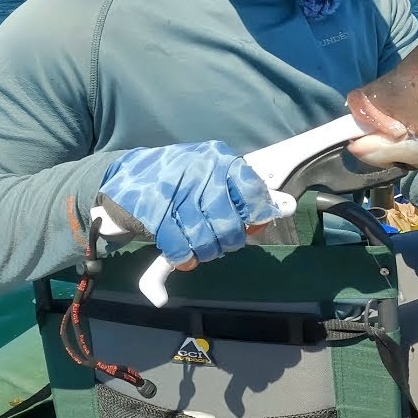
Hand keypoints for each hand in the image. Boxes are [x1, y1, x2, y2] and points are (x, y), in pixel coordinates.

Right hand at [98, 141, 279, 270]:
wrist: (129, 174)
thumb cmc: (184, 178)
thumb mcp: (215, 174)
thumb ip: (248, 192)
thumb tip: (288, 206)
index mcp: (221, 159)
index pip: (252, 192)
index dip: (256, 216)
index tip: (251, 225)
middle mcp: (200, 172)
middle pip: (229, 225)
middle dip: (229, 242)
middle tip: (223, 242)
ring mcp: (175, 193)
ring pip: (205, 240)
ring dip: (207, 252)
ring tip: (202, 249)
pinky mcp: (153, 214)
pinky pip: (179, 248)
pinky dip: (184, 258)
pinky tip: (185, 257)